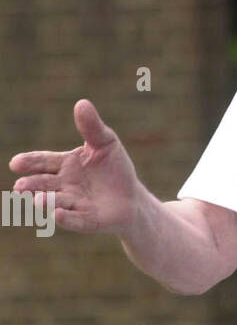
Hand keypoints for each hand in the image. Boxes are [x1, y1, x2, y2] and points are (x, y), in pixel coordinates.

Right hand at [9, 99, 139, 235]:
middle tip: (20, 187)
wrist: (133, 197)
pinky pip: (75, 220)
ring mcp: (75, 204)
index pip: (43, 162)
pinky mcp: (88, 220)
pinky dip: (66, 218)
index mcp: (64, 165)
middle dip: (32, 185)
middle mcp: (64, 186)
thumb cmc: (115, 168)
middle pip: (44, 184)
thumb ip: (92, 127)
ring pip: (56, 203)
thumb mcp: (106, 143)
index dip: (29, 162)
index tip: (15, 163)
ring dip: (46, 202)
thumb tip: (81, 103)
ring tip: (37, 201)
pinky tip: (58, 215)